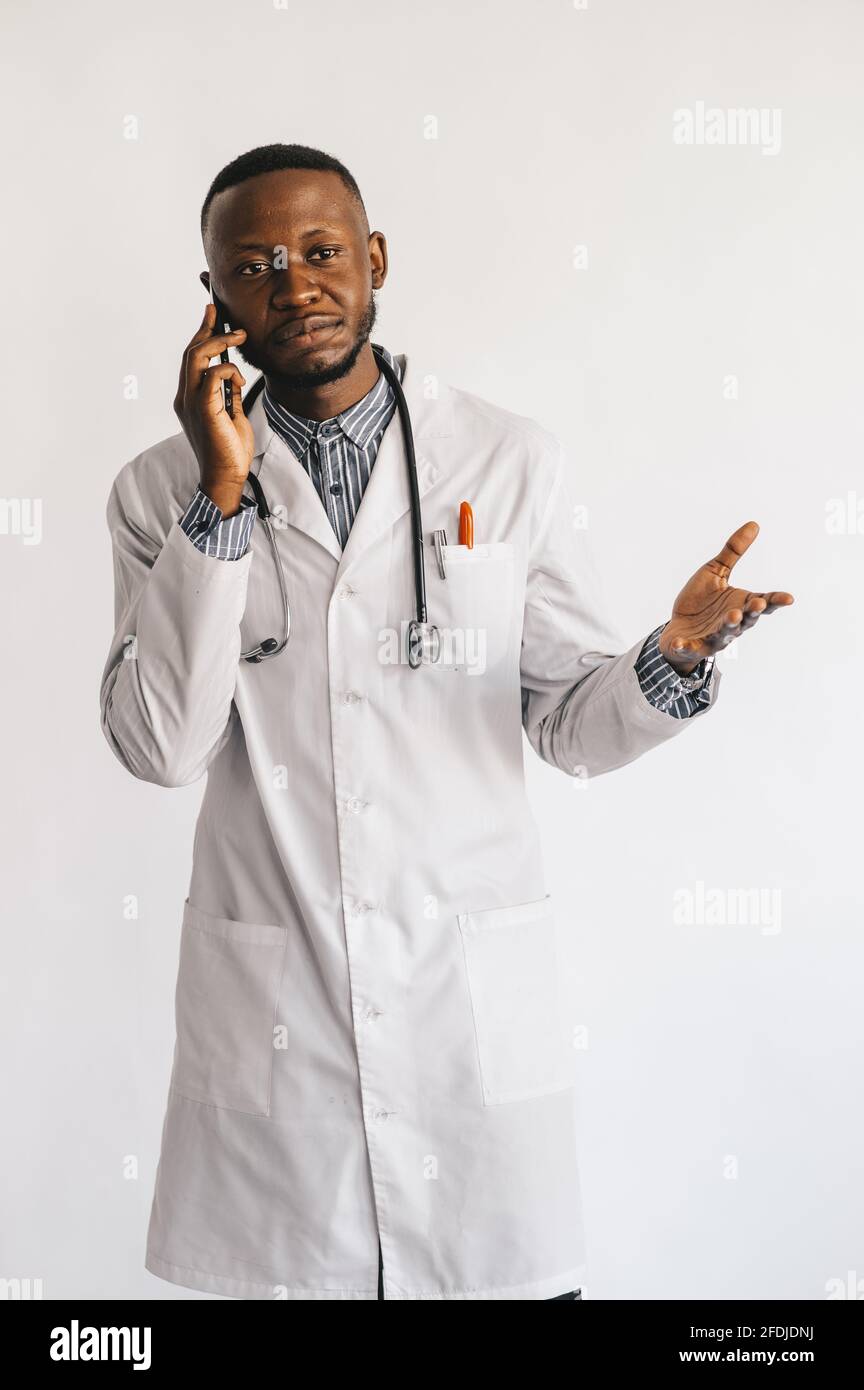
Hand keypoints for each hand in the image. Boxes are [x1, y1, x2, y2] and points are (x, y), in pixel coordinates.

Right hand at [173, 303, 252, 515]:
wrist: (226, 476)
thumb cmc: (230, 450)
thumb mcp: (232, 414)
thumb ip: (228, 394)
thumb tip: (232, 376)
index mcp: (190, 398)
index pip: (192, 359)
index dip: (201, 333)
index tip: (212, 314)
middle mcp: (185, 397)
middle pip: (191, 352)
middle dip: (209, 329)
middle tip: (228, 319)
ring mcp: (191, 403)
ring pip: (197, 357)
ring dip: (220, 343)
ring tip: (239, 338)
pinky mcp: (203, 409)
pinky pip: (212, 376)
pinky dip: (228, 371)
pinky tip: (238, 381)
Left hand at [658, 521, 793, 674]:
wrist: (678, 628)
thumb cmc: (701, 601)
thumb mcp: (715, 571)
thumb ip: (733, 552)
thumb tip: (754, 524)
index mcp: (741, 604)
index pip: (763, 602)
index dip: (775, 601)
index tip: (789, 598)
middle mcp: (732, 622)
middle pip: (747, 619)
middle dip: (752, 612)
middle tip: (758, 604)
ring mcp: (713, 636)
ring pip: (725, 633)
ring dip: (729, 626)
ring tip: (733, 616)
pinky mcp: (692, 646)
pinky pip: (689, 648)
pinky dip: (686, 647)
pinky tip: (681, 643)